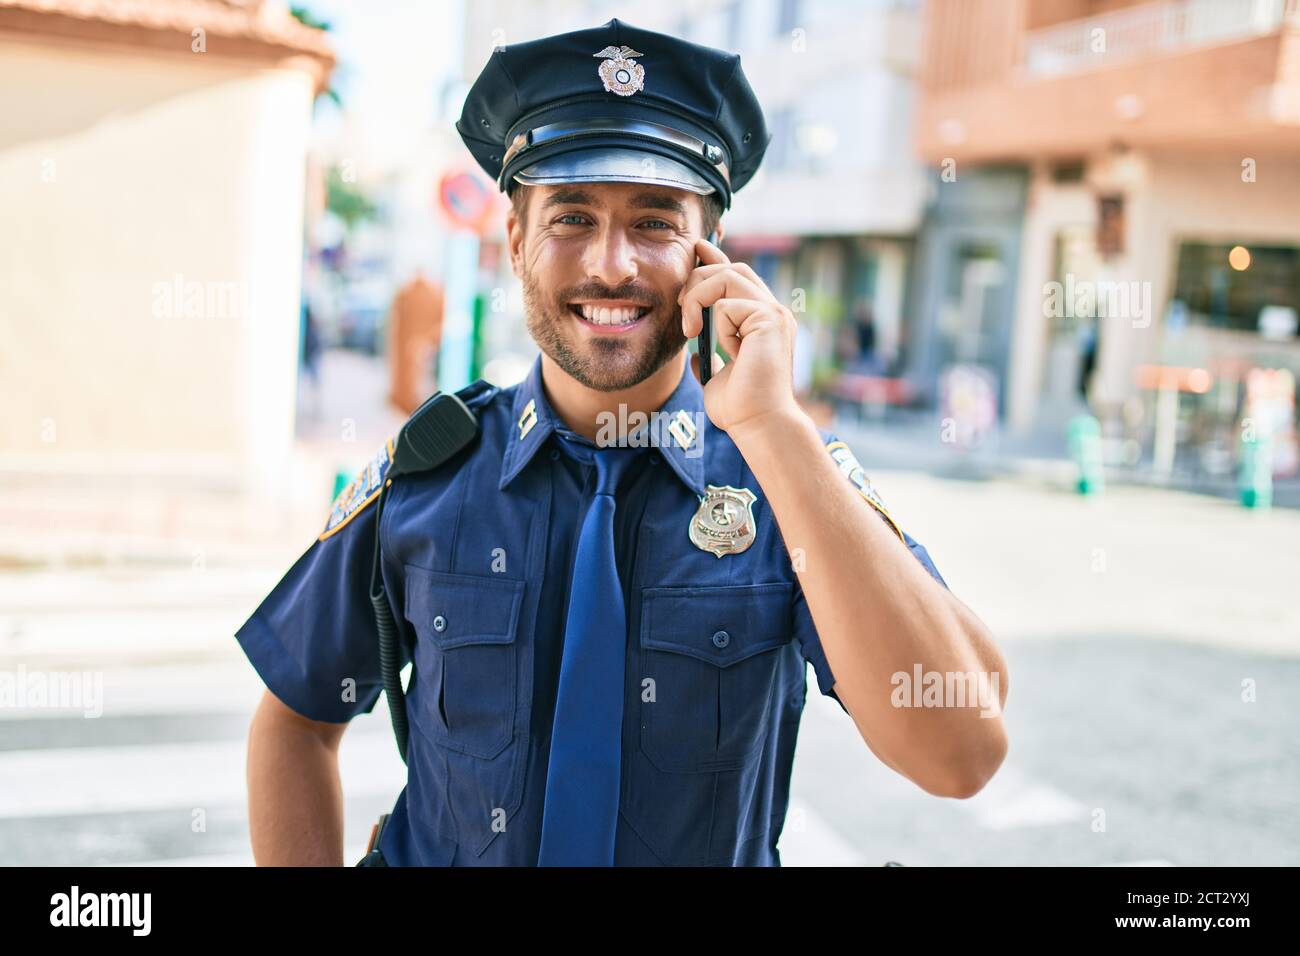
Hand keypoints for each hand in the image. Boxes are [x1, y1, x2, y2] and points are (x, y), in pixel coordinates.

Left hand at [679, 238, 803, 438]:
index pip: (737, 277)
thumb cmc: (740, 408)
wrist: (757, 424)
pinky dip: (717, 324)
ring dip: (699, 298)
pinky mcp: (771, 319)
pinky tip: (726, 348)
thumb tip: (694, 354)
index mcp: (760, 322)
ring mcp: (774, 313)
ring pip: (727, 276)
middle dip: (698, 279)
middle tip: (683, 313)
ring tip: (692, 330)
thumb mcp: (716, 377)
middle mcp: (772, 312)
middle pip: (731, 268)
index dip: (714, 259)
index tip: (695, 249)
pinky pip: (728, 303)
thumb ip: (710, 359)